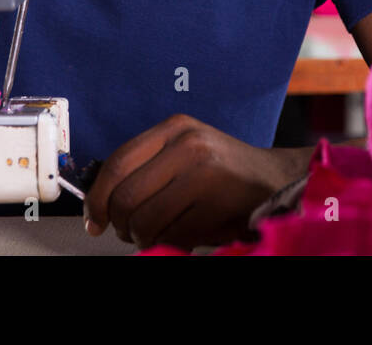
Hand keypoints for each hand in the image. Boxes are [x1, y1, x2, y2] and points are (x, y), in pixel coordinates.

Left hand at [83, 114, 310, 250]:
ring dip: (144, 238)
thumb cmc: (224, 174)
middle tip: (128, 233)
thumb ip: (147, 170)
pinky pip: (174, 233)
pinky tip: (187, 234)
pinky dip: (173, 242)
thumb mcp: (184, 155)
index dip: (97, 199)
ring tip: (158, 235)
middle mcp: (187, 143)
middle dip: (121, 225)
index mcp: (174, 128)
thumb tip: (100, 206)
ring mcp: (203, 170)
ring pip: (145, 220)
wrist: (277, 179)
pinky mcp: (217, 199)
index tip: (94, 220)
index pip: (116, 163)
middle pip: (126, 197)